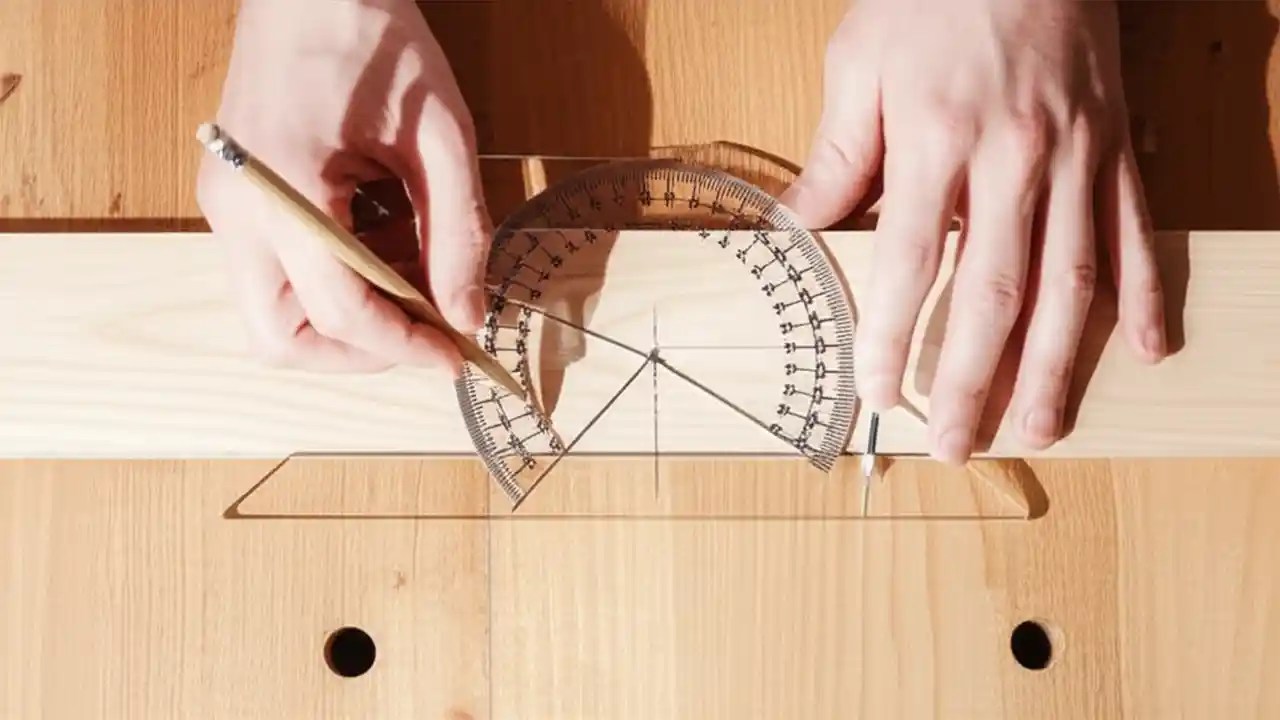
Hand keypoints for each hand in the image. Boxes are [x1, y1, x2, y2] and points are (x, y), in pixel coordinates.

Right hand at [197, 0, 489, 374]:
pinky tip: (386, 241)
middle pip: (279, 337)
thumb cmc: (376, 41)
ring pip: (272, 312)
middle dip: (355, 350)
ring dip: (347, 315)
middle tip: (421, 332)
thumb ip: (457, 233)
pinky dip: (333, 281)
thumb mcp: (440, 137)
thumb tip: (467, 314)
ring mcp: (227, 204)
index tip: (453, 355)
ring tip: (414, 272)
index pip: (340, 310)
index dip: (403, 345)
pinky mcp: (234, 196)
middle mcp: (238, 208)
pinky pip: (277, 272)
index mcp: (285, 188)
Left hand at [782, 0, 1165, 462]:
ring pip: (1072, 280)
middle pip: (996, 291)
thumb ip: (835, 158)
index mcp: (939, 140)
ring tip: (1040, 429)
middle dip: (975, 379)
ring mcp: (1076, 158)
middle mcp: (1014, 160)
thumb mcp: (859, 65)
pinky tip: (1145, 353)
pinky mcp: (1115, 150)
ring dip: (1057, 365)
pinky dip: (1143, 295)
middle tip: (956, 445)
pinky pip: (1136, 233)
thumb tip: (793, 232)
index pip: (910, 260)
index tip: (878, 392)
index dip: (893, 335)